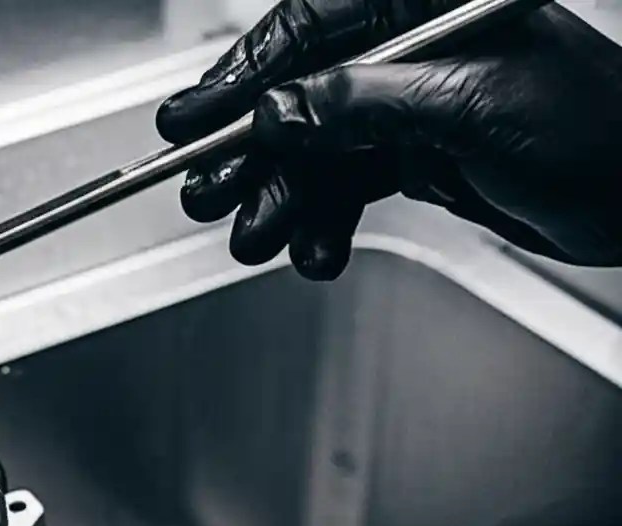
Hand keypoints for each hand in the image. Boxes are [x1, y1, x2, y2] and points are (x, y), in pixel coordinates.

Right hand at [156, 0, 621, 279]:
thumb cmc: (599, 133)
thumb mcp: (470, 108)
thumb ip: (363, 104)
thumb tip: (281, 110)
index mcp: (426, 5)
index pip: (311, 24)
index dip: (243, 74)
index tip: (194, 117)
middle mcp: (411, 49)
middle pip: (300, 93)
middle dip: (253, 153)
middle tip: (211, 193)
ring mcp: (409, 104)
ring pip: (316, 150)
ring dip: (283, 199)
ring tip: (259, 235)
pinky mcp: (414, 154)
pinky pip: (346, 185)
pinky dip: (325, 222)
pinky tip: (314, 250)